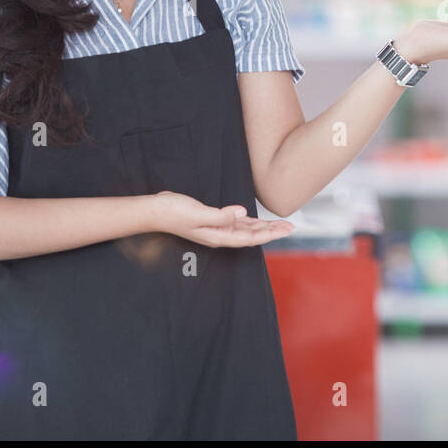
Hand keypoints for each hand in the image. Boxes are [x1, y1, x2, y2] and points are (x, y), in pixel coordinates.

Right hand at [149, 190, 295, 247]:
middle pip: (252, 235)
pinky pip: (236, 223)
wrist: (156, 210)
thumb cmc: (174, 212)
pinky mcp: (212, 220)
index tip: (286, 230)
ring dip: (264, 227)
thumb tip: (243, 214)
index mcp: (218, 235)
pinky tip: (257, 220)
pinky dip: (249, 222)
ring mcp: (216, 228)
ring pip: (246, 230)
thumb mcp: (199, 213)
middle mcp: (219, 234)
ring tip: (280, 224)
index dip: (270, 234)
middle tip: (291, 226)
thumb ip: (221, 215)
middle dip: (272, 231)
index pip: (250, 238)